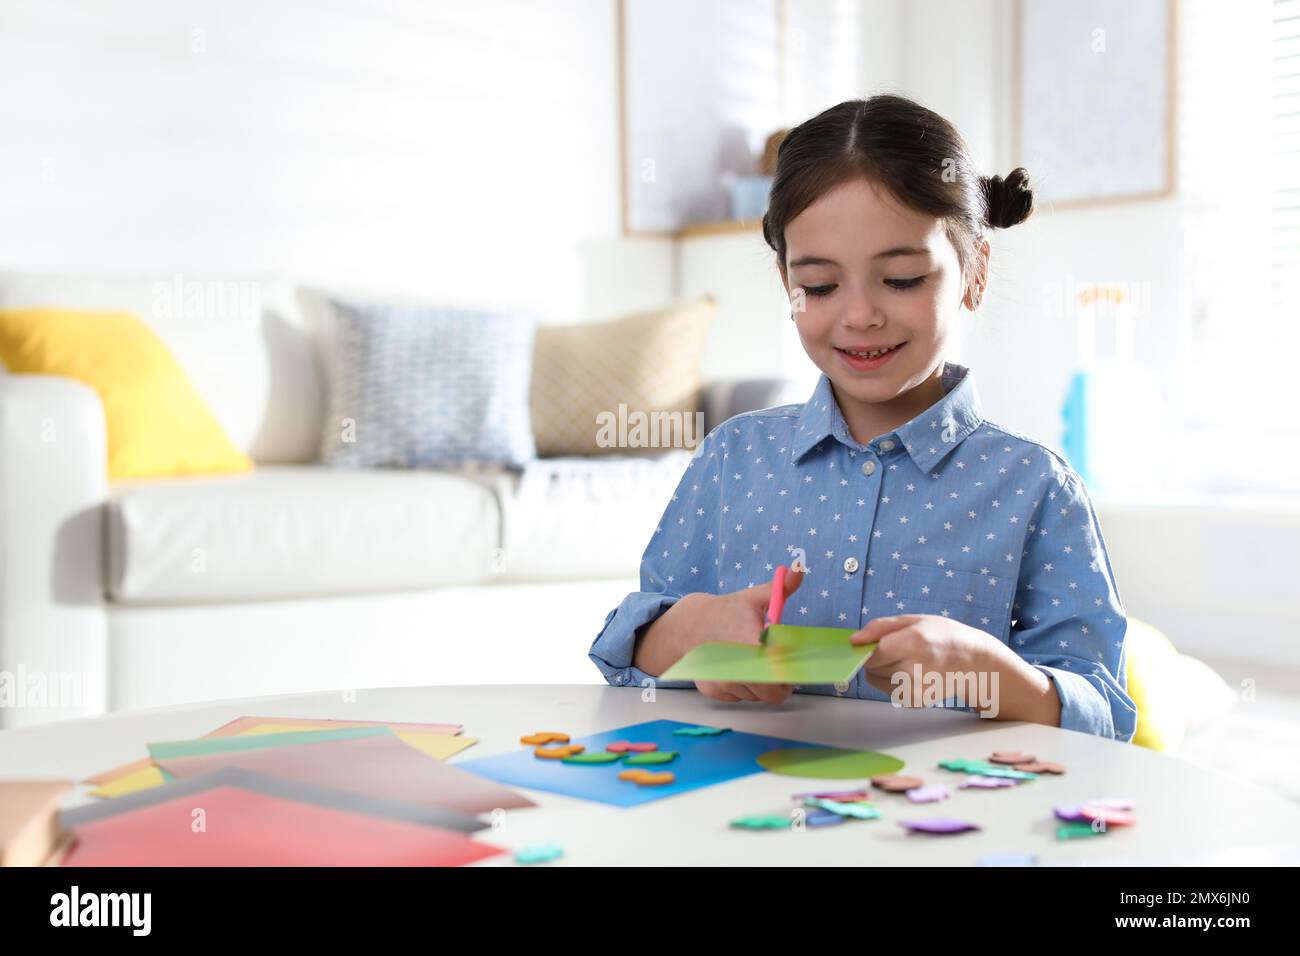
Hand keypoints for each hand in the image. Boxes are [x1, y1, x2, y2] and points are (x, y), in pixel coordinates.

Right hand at [637, 567, 804, 705]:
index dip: (790, 676)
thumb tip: (799, 569)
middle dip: (779, 686)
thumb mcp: (754, 597)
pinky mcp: (712, 690)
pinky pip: (738, 699)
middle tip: (779, 673)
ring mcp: (721, 680)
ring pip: (756, 697)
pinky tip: (738, 671)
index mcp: (750, 643)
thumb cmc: (727, 612)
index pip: (780, 674)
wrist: (690, 624)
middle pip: (771, 694)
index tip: (792, 669)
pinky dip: (743, 689)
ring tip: (755, 666)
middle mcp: (734, 667)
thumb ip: (781, 587)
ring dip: (760, 687)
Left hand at [851, 614, 999, 704]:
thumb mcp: (914, 620)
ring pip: (876, 681)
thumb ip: (879, 628)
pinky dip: (893, 682)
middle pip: (871, 668)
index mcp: (912, 643)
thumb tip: (854, 640)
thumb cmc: (944, 636)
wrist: (974, 663)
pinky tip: (913, 673)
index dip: (867, 648)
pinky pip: (888, 691)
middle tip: (898, 649)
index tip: (872, 643)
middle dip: (876, 658)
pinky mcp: (914, 702)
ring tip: (907, 661)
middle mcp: (913, 670)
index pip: (871, 654)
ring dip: (883, 671)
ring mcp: (914, 690)